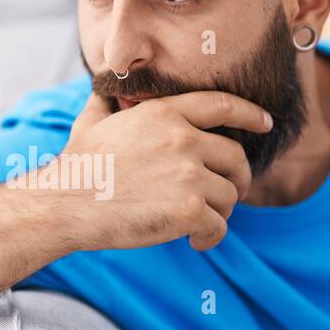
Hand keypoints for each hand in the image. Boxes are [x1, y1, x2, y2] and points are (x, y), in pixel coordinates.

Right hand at [53, 90, 271, 251]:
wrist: (64, 203)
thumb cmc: (77, 166)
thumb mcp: (93, 120)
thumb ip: (109, 101)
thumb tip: (106, 88)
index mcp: (164, 113)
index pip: (222, 106)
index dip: (250, 114)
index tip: (265, 123)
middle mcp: (182, 138)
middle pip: (235, 158)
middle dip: (238, 179)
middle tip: (230, 194)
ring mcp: (188, 174)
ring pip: (229, 196)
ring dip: (219, 212)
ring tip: (198, 223)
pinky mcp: (188, 209)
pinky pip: (218, 226)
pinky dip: (209, 238)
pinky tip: (194, 241)